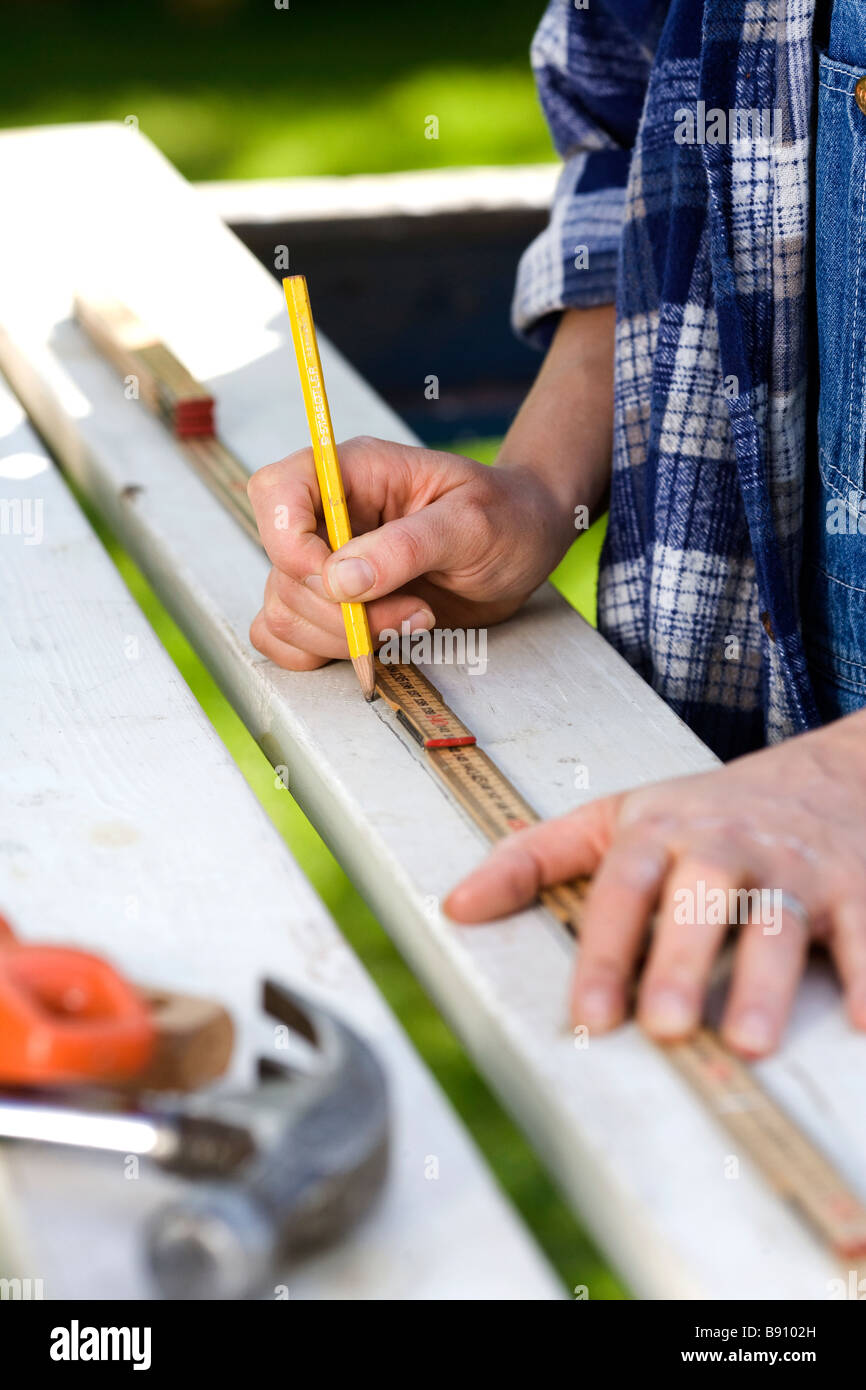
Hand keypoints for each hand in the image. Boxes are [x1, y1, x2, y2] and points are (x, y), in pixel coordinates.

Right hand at [247, 436, 571, 669]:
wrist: (527, 544)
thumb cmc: (508, 516)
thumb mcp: (472, 523)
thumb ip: (406, 547)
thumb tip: (340, 580)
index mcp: (352, 474)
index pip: (275, 492)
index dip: (290, 545)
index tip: (343, 583)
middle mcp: (329, 517)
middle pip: (282, 570)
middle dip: (342, 609)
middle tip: (415, 609)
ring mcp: (327, 563)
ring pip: (283, 611)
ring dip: (343, 636)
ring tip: (415, 619)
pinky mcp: (335, 606)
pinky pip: (286, 638)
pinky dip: (320, 653)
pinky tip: (379, 643)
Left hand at [444, 711, 865, 1056]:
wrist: (828, 774)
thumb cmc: (705, 813)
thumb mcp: (617, 819)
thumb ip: (535, 858)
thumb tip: (455, 906)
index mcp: (662, 831)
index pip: (625, 888)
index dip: (607, 952)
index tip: (590, 1018)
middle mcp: (727, 846)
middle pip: (704, 899)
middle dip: (684, 961)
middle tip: (667, 1029)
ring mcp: (796, 866)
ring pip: (782, 919)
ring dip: (768, 980)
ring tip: (751, 1043)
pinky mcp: (858, 887)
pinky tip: (864, 1024)